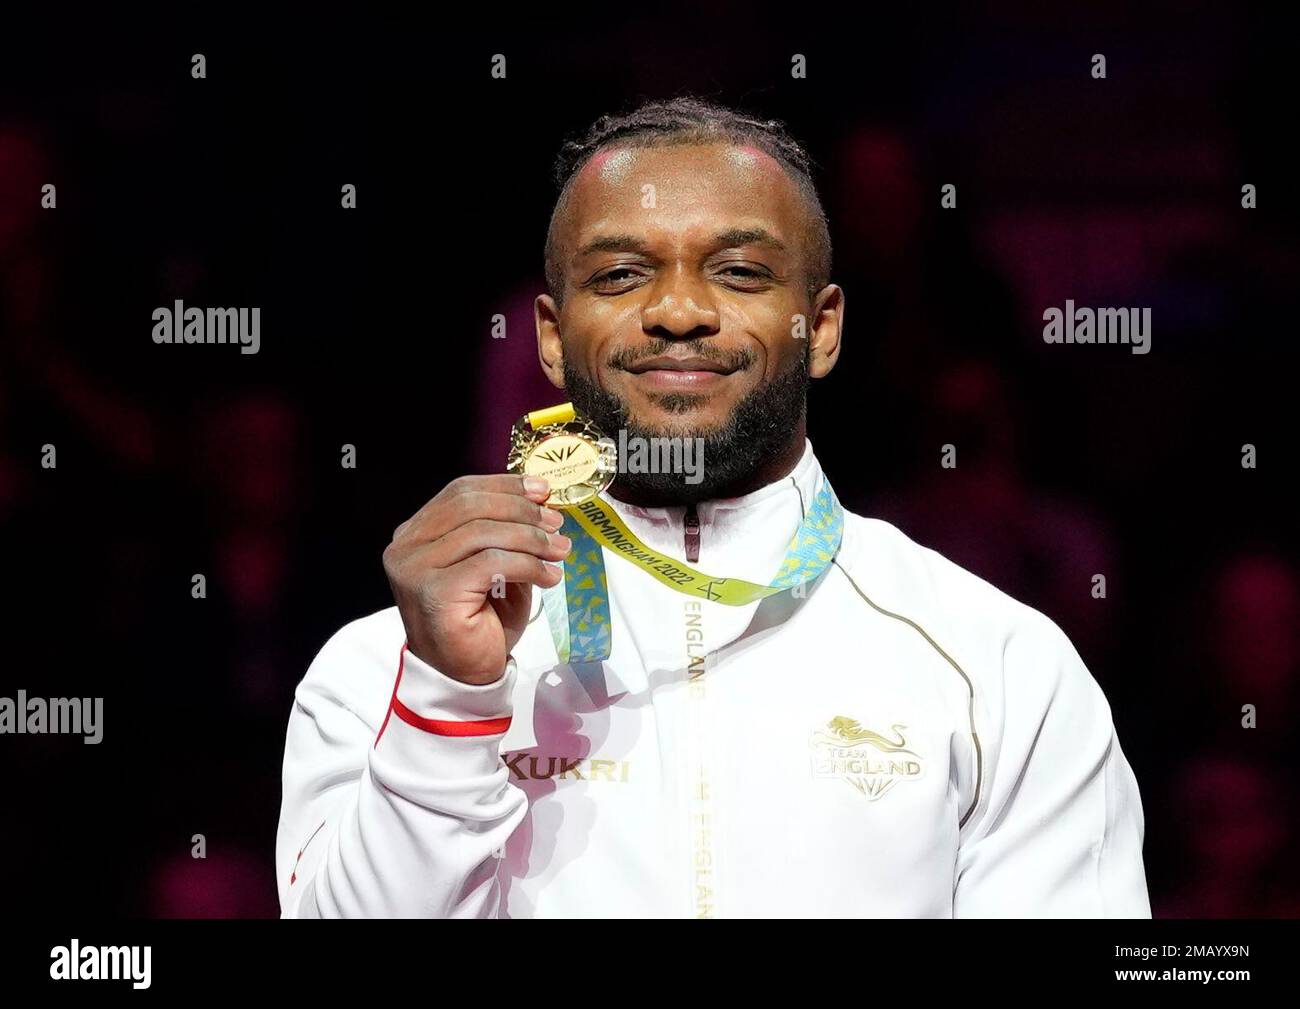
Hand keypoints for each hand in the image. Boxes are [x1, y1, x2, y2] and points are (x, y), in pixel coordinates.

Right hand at [382, 475, 568, 684]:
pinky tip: (549, 577)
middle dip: (521, 510)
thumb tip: (541, 500)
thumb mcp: (495, 565)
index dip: (504, 486)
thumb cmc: (480, 622)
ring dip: (531, 538)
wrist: (464, 677)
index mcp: (415, 533)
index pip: (460, 492)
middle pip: (471, 506)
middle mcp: (406, 547)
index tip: (543, 490)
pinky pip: (492, 563)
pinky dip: (528, 565)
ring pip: (484, 533)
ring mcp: (416, 568)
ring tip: (560, 550)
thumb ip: (506, 532)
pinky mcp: (435, 591)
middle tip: (556, 523)